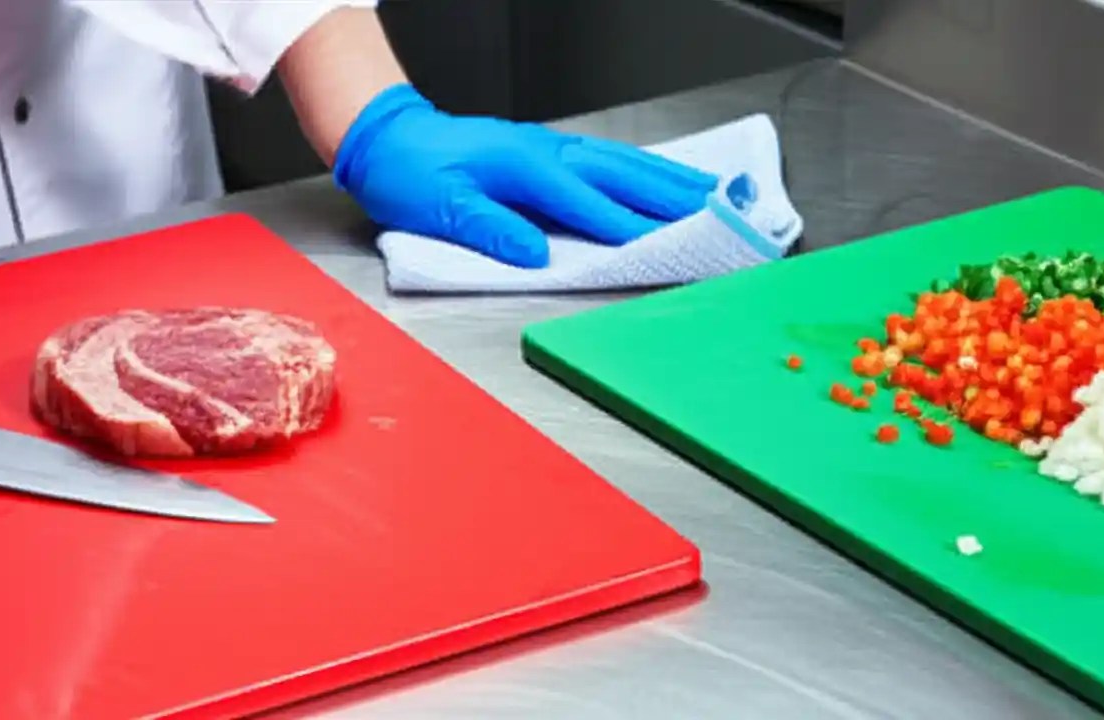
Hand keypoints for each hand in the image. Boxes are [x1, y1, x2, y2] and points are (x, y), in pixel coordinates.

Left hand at [331, 84, 717, 267]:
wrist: (388, 137)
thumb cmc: (409, 173)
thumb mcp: (438, 207)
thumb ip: (489, 229)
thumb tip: (534, 254)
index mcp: (522, 166)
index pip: (586, 203)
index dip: (627, 226)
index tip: (666, 244)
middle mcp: (544, 151)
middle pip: (619, 174)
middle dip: (668, 195)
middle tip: (715, 211)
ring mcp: (549, 147)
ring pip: (619, 161)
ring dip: (664, 178)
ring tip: (706, 192)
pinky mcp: (547, 152)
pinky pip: (606, 159)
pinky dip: (640, 168)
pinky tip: (659, 178)